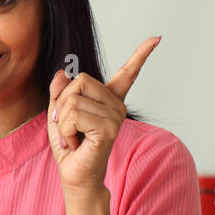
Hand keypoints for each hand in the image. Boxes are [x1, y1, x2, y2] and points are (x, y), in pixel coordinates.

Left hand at [47, 36, 160, 192]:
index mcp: (109, 100)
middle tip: (68, 127)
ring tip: (73, 137)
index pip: (128, 73)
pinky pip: (73, 116)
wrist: (75, 176)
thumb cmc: (70, 147)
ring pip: (72, 100)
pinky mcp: (108, 129)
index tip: (157, 38)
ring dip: (62, 122)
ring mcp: (115, 117)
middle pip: (79, 81)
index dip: (141, 54)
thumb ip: (59, 92)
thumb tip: (63, 72)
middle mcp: (117, 106)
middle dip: (62, 104)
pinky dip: (65, 131)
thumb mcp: (58, 114)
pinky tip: (76, 143)